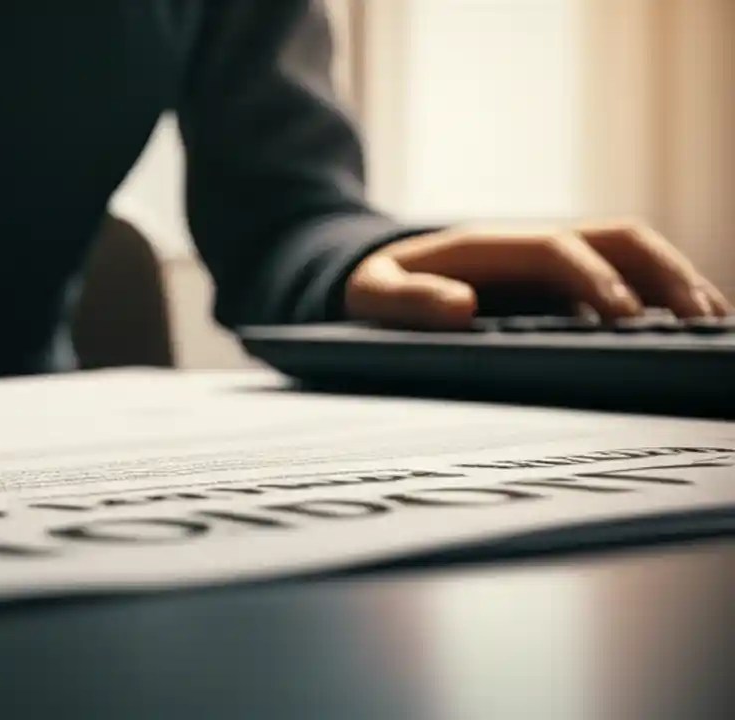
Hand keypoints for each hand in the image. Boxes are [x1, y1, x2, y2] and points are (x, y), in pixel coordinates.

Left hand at [345, 221, 731, 327]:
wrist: (378, 277)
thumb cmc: (375, 289)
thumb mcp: (372, 294)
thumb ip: (407, 301)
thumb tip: (463, 310)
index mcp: (490, 246)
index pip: (557, 250)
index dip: (594, 279)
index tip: (624, 319)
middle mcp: (531, 246)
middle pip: (616, 239)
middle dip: (664, 271)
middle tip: (700, 320)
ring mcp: (552, 263)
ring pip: (632, 255)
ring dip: (677, 281)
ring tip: (714, 324)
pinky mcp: (563, 285)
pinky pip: (624, 278)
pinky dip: (662, 297)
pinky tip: (689, 331)